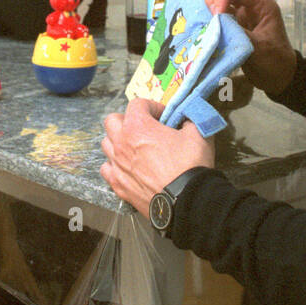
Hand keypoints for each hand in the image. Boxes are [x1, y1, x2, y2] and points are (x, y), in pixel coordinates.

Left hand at [100, 99, 213, 217]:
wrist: (186, 200)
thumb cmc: (190, 166)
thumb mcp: (198, 133)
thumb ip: (189, 119)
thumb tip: (186, 118)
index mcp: (138, 126)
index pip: (136, 104)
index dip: (152, 106)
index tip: (163, 116)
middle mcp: (122, 143)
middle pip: (112, 121)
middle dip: (127, 120)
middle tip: (144, 128)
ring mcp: (117, 165)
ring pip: (106, 144)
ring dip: (118, 141)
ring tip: (134, 147)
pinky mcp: (118, 185)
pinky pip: (107, 169)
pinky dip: (114, 165)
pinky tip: (127, 167)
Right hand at [206, 0, 297, 95]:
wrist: (278, 79)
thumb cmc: (275, 62)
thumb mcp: (259, 48)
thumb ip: (239, 33)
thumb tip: (216, 23)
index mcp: (262, 6)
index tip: (216, 14)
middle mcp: (250, 7)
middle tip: (209, 15)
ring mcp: (240, 17)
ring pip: (219, 2)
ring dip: (209, 9)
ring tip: (206, 23)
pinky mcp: (233, 28)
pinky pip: (217, 18)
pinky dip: (209, 21)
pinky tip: (205, 29)